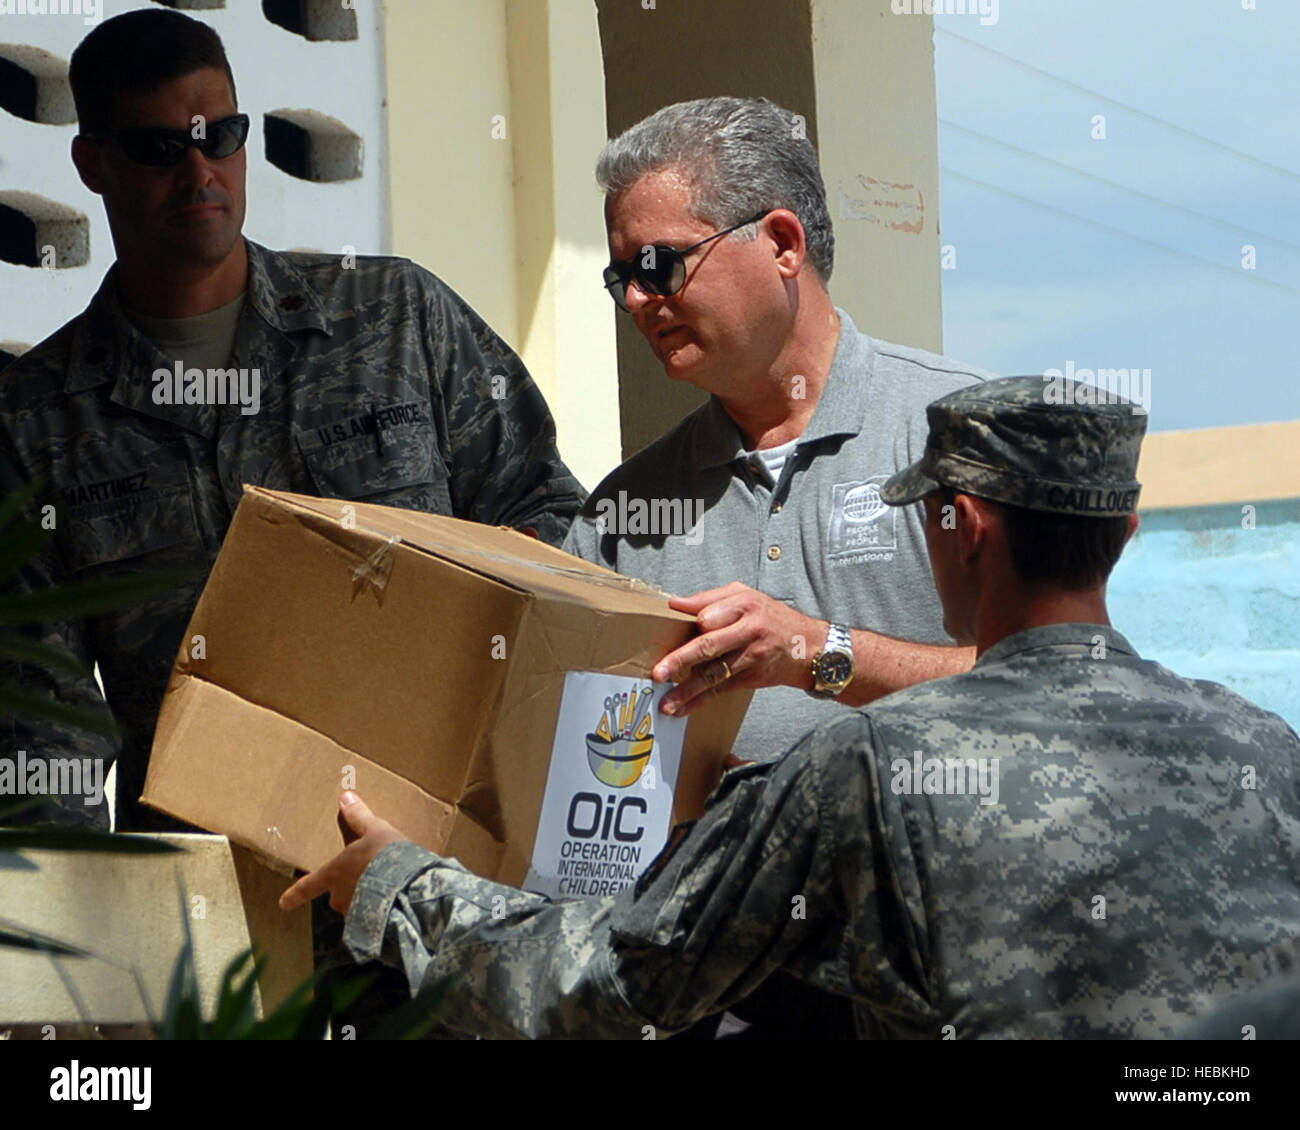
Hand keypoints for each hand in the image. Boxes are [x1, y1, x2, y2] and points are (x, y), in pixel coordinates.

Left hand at [279, 791, 407, 915]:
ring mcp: (355, 913)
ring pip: (356, 906)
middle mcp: (339, 896)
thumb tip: (345, 797)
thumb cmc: (386, 856)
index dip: (294, 895)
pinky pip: (372, 917)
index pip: (307, 886)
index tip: (284, 903)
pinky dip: (380, 910)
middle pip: (336, 895)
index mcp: (333, 873)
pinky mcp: (374, 924)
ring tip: (386, 890)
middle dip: (347, 889)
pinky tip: (396, 902)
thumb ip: (359, 817)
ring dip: (366, 899)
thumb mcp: (375, 830)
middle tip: (363, 880)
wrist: (408, 886)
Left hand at [653, 582, 823, 716]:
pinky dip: (701, 701)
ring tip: (667, 703)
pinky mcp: (752, 677)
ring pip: (714, 674)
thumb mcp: (746, 596)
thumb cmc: (771, 617)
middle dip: (681, 660)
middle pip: (710, 645)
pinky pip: (722, 690)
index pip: (710, 615)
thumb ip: (709, 598)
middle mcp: (748, 630)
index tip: (666, 629)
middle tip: (659, 672)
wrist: (809, 646)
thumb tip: (674, 603)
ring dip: (688, 690)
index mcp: (744, 605)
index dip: (690, 623)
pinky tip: (684, 709)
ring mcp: (751, 657)